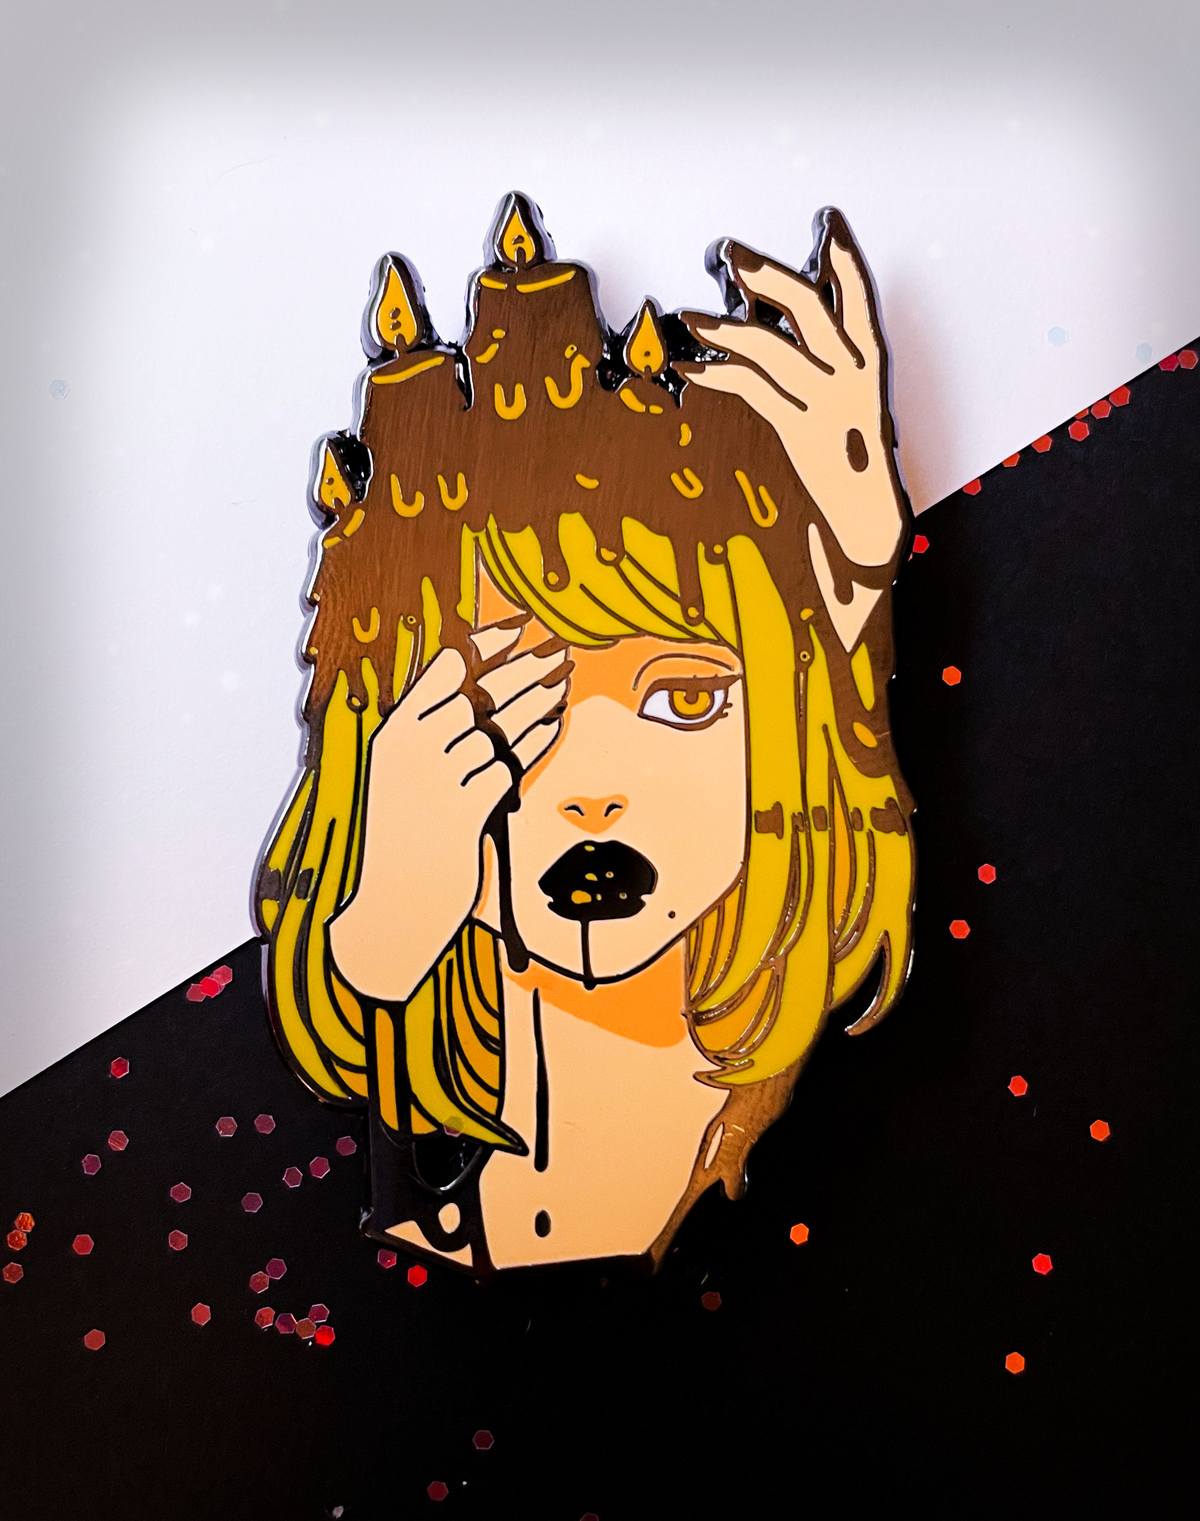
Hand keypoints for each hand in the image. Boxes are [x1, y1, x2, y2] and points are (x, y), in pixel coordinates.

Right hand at [329, 632, 567, 1002]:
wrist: (394, 907)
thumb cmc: (401, 839)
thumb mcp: (401, 774)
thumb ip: (431, 725)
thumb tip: (474, 681)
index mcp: (393, 733)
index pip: (443, 670)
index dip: (484, 645)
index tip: (515, 625)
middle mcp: (412, 748)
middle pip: (479, 692)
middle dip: (523, 667)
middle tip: (557, 650)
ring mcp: (438, 778)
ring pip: (499, 727)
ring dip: (536, 700)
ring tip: (563, 678)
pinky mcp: (466, 807)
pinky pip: (510, 764)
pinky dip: (534, 743)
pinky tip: (553, 724)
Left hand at [681, 210, 903, 569]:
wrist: (867, 509)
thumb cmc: (852, 444)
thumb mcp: (850, 388)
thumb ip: (826, 347)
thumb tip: (784, 301)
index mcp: (870, 356)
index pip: (860, 293)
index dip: (843, 255)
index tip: (826, 221)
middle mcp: (851, 372)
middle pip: (808, 308)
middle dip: (767, 275)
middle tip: (730, 252)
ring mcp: (825, 401)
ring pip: (772, 349)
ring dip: (725, 329)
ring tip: (691, 317)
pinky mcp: (799, 430)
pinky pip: (752, 392)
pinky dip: (716, 377)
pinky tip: (690, 369)